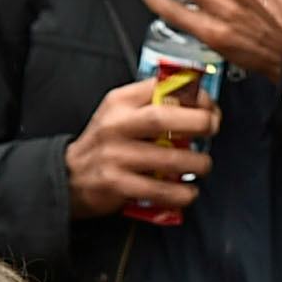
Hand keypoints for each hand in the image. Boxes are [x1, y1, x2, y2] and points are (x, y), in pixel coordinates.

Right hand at [65, 74, 215, 220]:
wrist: (69, 176)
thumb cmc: (105, 143)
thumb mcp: (120, 112)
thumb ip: (150, 103)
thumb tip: (197, 101)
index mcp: (119, 102)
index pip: (159, 87)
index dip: (192, 94)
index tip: (209, 105)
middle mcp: (116, 126)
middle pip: (163, 119)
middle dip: (198, 123)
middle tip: (212, 129)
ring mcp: (115, 156)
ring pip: (167, 158)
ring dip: (197, 163)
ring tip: (203, 165)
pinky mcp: (117, 184)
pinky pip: (159, 190)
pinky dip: (181, 193)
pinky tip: (188, 192)